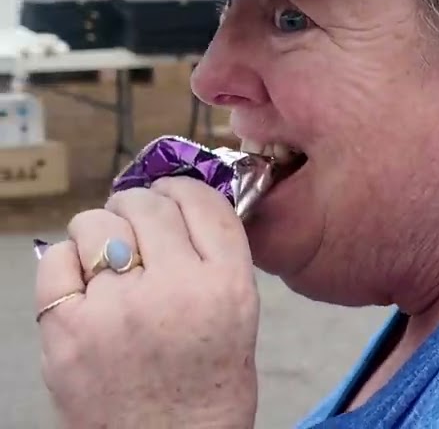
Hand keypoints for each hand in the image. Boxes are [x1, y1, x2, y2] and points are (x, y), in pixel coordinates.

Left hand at [34, 178, 258, 428]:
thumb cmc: (208, 390)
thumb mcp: (240, 316)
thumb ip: (214, 263)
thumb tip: (176, 212)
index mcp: (227, 284)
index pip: (201, 201)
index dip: (179, 188)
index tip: (170, 195)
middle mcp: (176, 287)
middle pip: (146, 204)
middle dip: (138, 208)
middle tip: (135, 230)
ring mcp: (117, 307)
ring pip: (95, 224)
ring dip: (100, 233)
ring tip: (108, 261)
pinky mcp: (68, 330)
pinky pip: (57, 261)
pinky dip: (67, 263)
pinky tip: (83, 284)